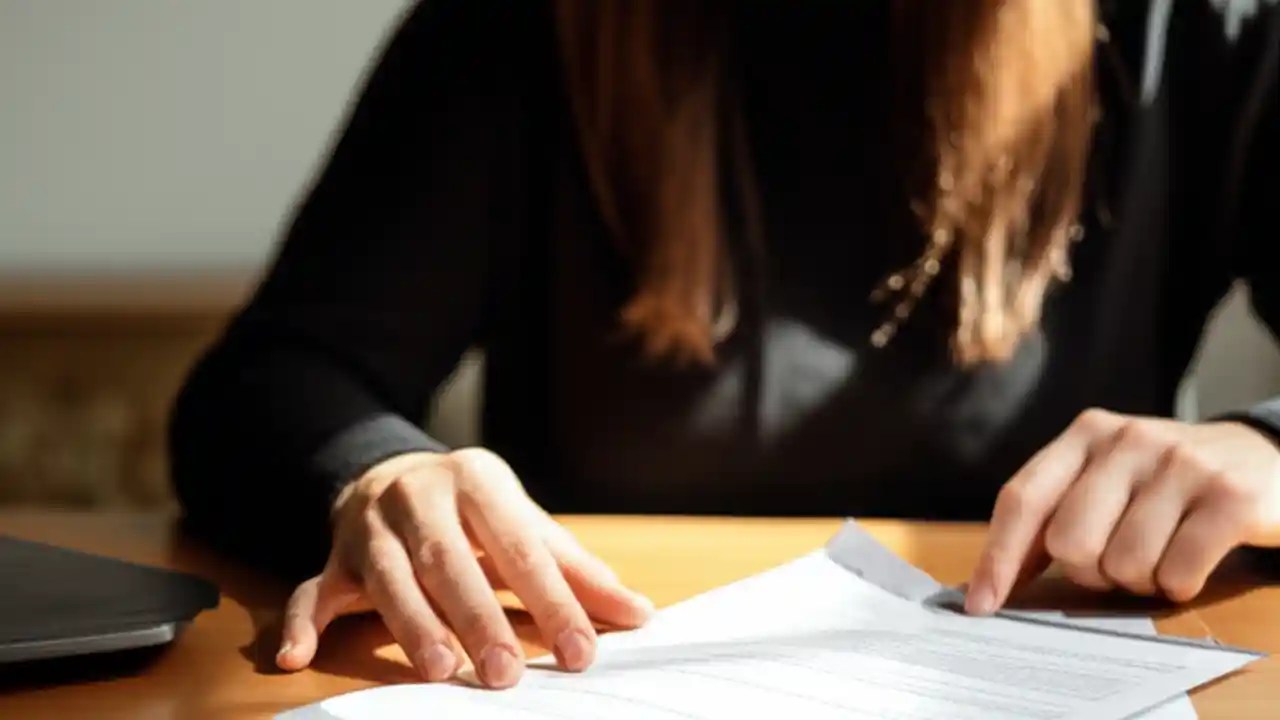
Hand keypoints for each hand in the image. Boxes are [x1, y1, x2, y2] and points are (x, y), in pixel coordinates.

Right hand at [274, 449, 654, 686]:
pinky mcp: (333, 557)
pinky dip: (302, 622)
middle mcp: (421, 496)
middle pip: (450, 561)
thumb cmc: (475, 511)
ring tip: (437, 670)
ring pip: (387, 577)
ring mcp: (371, 527)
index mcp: (479, 481)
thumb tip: (639, 614)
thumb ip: (577, 569)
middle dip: (478, 617)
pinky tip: (296, 656)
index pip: (521, 545)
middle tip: (505, 674)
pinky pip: (310, 588)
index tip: (580, 651)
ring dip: (409, 624)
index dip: (552, 599)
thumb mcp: (525, 523)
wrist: (390, 472)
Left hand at [967, 409, 1279, 613]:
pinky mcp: (1230, 496)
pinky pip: (1177, 573)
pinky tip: (1192, 561)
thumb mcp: (1108, 480)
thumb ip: (1054, 514)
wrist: (1264, 457)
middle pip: (1069, 542)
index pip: (1022, 499)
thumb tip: (990, 583)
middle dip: (1090, 571)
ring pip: (1123, 564)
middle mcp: (1128, 439)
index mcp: (1086, 434)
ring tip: (1162, 552)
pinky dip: (1179, 584)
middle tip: (1120, 559)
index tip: (981, 605)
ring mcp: (1181, 464)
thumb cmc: (1167, 484)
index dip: (998, 558)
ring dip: (1140, 580)